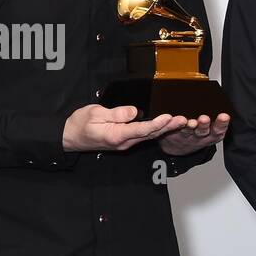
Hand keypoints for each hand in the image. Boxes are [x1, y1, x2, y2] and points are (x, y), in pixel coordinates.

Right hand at [62, 104, 181, 151]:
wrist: (70, 137)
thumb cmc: (81, 123)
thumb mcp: (96, 113)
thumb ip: (117, 113)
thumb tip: (134, 111)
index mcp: (116, 135)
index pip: (141, 129)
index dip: (157, 123)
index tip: (169, 117)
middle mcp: (123, 142)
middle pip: (149, 134)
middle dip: (168, 127)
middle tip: (184, 119)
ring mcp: (124, 144)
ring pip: (148, 136)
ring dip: (164, 129)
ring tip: (180, 121)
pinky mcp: (124, 141)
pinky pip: (142, 136)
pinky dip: (155, 130)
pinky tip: (165, 126)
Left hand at [159, 112, 229, 155]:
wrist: (177, 147)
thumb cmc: (196, 133)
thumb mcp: (210, 130)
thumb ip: (214, 118)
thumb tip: (218, 98)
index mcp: (210, 135)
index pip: (218, 131)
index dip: (222, 124)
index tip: (225, 116)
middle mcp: (198, 137)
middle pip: (202, 132)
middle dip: (204, 125)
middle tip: (204, 118)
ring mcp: (185, 136)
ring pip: (187, 131)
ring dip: (188, 126)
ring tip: (190, 122)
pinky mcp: (172, 134)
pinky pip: (172, 129)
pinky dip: (172, 124)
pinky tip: (172, 119)